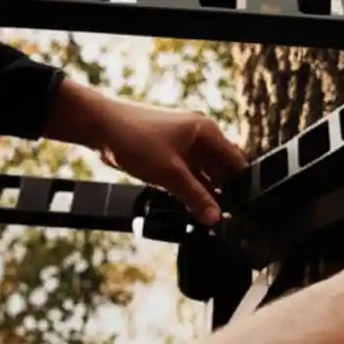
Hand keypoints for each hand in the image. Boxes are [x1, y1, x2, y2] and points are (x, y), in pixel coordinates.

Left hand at [45, 79, 247, 225]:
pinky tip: (188, 207)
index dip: (241, 185)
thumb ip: (195, 197)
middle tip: (224, 217)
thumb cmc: (136, 139)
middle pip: (220, 168)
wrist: (100, 126)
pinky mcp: (168, 153)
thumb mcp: (170, 174)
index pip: (235, 160)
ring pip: (202, 173)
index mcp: (207, 131)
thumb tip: (215, 217)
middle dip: (222, 191)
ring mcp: (183, 144)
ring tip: (206, 216)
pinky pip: (186, 174)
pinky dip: (188, 188)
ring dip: (204, 192)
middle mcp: (199, 135)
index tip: (242, 208)